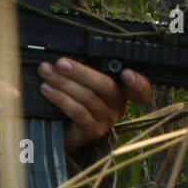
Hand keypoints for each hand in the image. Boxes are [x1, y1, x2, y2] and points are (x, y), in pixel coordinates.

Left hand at [37, 59, 152, 152]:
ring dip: (64, 83)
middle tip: (61, 63)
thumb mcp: (85, 83)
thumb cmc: (77, 99)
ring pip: (88, 97)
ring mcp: (105, 119)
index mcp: (121, 90)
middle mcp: (118, 105)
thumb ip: (85, 70)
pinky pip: (78, 112)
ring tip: (47, 73)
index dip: (138, 83)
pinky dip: (61, 99)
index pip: (140, 90)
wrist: (68, 131)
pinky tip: (48, 90)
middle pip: (106, 86)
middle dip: (81, 72)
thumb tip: (67, 56)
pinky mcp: (91, 130)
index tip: (127, 73)